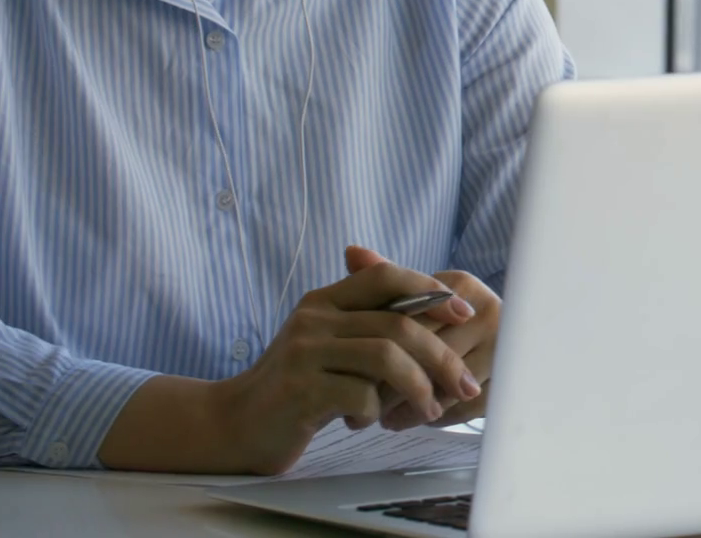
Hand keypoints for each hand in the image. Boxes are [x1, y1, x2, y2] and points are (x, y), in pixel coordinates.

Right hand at [209, 247, 483, 474]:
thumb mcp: (330, 344)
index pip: (384, 275)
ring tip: (430, 411)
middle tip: (465, 385)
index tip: (465, 313)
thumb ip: (370, 324)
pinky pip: (361, 396)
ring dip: (419, 388)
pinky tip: (368, 422)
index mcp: (324, 300)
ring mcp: (304, 353)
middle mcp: (313, 318)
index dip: (430, 289)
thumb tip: (440, 305)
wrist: (234, 424)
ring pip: (385, 358)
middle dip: (441, 357)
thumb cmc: (298, 387)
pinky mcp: (300, 390)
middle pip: (397, 325)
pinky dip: (376, 412)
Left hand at [345, 247, 501, 429]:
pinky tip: (407, 420)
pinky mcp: (507, 382)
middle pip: (426, 351)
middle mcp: (487, 312)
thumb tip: (351, 252)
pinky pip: (460, 408)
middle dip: (387, 381)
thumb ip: (386, 278)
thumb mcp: (417, 298)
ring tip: (378, 416)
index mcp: (463, 286)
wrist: (498, 348)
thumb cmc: (444, 324)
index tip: (354, 363)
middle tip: (356, 400)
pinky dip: (430, 417)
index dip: (381, 342)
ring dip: (406, 405)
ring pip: (440, 384)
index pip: (413, 315)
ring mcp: (501, 348)